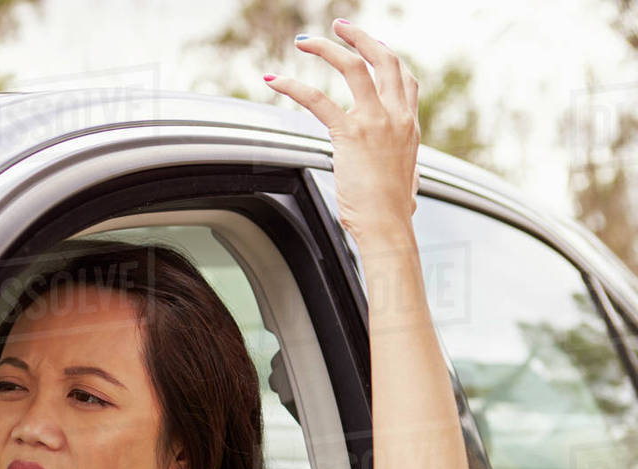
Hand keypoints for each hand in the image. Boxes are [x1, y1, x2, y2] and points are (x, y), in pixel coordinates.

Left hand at [264, 19, 420, 241]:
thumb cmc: (391, 212)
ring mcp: (376, 122)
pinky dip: (294, 86)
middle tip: (340, 26)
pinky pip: (318, 99)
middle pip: (384, 60)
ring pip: (353, 68)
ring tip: (305, 41)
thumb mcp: (404, 179)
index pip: (404, 77)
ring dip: (327, 49)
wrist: (388, 226)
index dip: (386, 55)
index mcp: (409, 125)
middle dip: (360, 37)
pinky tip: (276, 80)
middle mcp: (397, 117)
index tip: (369, 44)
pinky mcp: (351, 134)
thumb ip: (400, 166)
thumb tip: (404, 176)